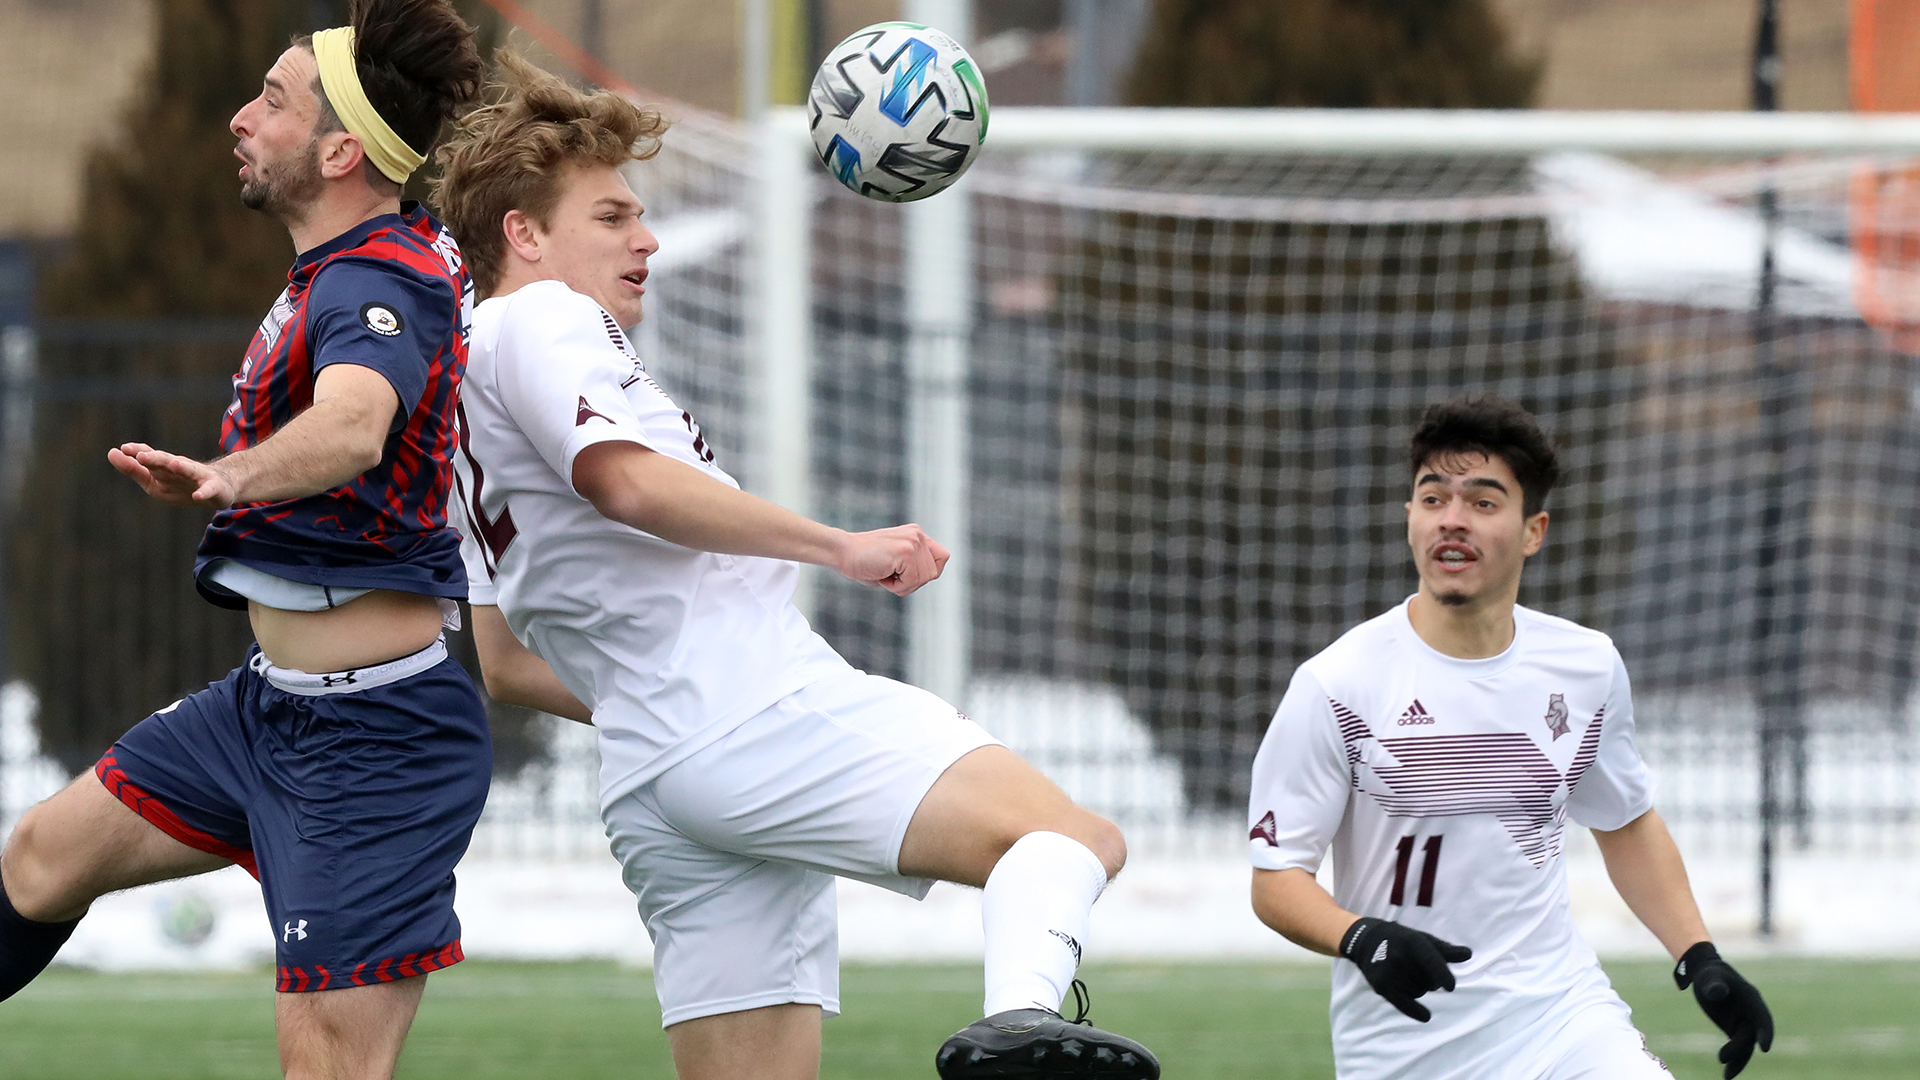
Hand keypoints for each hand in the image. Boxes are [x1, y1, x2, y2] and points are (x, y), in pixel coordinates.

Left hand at [108, 443, 238, 508]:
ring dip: (181, 467)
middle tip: (142, 456)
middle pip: (166, 461)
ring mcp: (198, 476)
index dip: (137, 453)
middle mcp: (179, 468)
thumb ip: (134, 470)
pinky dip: (204, 492)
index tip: (124, 449)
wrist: (220, 486)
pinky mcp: (214, 488)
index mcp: (163, 468)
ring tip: (174, 464)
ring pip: (189, 469)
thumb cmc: (182, 483)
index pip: (149, 457)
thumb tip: (111, 452)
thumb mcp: (154, 481)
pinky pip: (208, 490)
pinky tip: (197, 496)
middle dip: (155, 459)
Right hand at [833, 524, 948, 595]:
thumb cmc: (865, 562)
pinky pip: (911, 581)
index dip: (927, 573)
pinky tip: (882, 575)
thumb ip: (914, 565)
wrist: (842, 553)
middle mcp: (917, 535)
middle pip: (933, 573)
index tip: (907, 575)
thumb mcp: (896, 562)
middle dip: (912, 583)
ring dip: (903, 585)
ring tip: (885, 573)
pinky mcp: (905, 551)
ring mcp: (912, 542)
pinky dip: (896, 586)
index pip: (942, 557)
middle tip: (890, 576)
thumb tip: (931, 576)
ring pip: (923, 579)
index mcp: (916, 534)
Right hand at [1339, 917, 1471, 1022]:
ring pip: (1419, 992)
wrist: (1367, 940)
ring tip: (1407, 974)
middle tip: (1417, 967)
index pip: (1430, 960)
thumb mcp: (1423, 940)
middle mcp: (1399, 956)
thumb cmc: (1403, 940)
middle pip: (1430, 981)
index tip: (1450, 987)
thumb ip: (1446, 950)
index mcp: (1412, 941)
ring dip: (1419, 987)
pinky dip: (1416, 1011)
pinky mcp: (1381, 986)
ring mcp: (1389, 972)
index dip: (1441, 974)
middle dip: (1430, 979)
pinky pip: (1404, 1004)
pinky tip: (1426, 1016)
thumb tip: (1468, 954)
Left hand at [1674, 941, 1772, 1077]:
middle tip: (1721, 1058)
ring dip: (1737, 1062)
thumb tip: (1717, 993)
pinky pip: (1737, 1048)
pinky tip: (1727, 1075)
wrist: (1706, 975)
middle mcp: (1751, 1014)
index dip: (1765, 1033)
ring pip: (1745, 1046)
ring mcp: (1744, 1023)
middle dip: (1738, 1048)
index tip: (1764, 1048)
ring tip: (1726, 1077)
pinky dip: (1733, 1061)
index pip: (1762, 1018)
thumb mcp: (1710, 976)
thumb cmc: (1710, 973)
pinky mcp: (1734, 1030)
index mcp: (1752, 999)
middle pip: (1749, 1035)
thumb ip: (1715, 984)